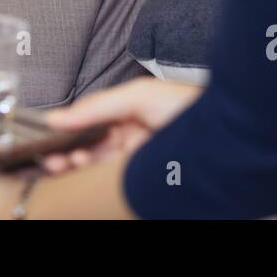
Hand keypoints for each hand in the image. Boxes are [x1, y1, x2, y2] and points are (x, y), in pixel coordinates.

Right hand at [40, 77, 201, 174]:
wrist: (228, 135)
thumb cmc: (192, 107)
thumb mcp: (139, 96)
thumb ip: (98, 106)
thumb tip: (60, 116)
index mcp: (130, 117)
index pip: (90, 125)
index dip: (68, 132)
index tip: (48, 138)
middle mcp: (132, 140)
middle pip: (90, 149)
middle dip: (68, 154)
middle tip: (53, 158)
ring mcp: (138, 162)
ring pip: (97, 168)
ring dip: (77, 167)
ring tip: (66, 164)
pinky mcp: (143, 180)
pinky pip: (112, 181)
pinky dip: (94, 178)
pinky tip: (83, 173)